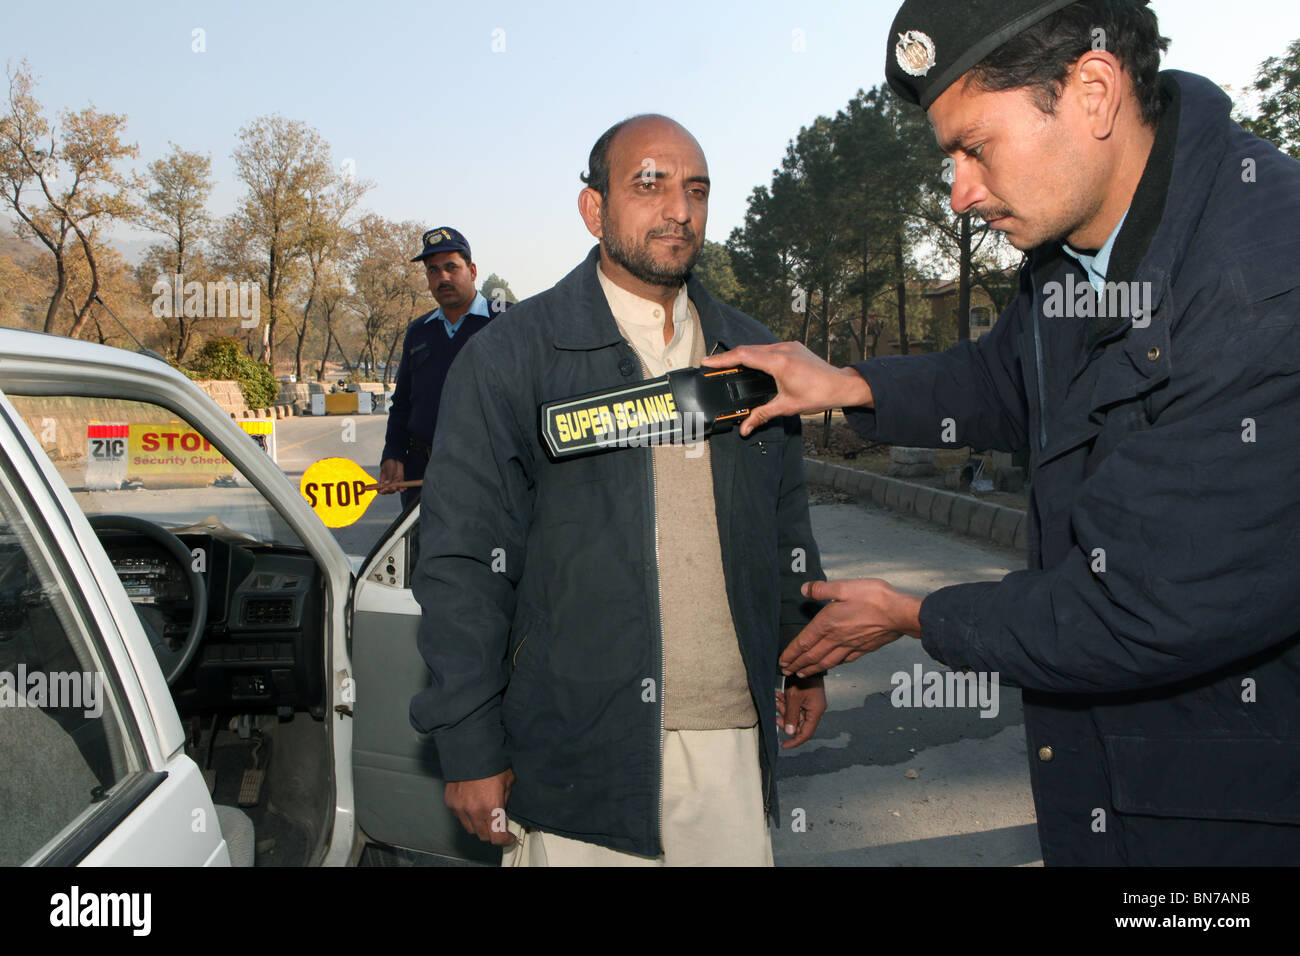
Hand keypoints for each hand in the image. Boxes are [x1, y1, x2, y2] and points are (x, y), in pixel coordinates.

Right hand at [377, 458, 403, 494]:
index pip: (381, 489)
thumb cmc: (389, 463)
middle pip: (389, 490)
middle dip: (391, 490)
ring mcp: (394, 482)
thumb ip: (388, 476)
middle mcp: (388, 483)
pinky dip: (403, 488)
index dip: (382, 490)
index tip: (385, 489)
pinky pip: (401, 486)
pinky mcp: (400, 481)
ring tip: (400, 488)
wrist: (395, 459)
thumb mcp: (388, 469)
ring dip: (397, 489)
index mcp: (383, 481)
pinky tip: (404, 488)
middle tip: (393, 488)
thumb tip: (386, 483)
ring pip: (395, 489)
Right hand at [444, 769, 516, 845]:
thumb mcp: (507, 780)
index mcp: (491, 807)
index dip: (505, 840)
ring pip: (470, 829)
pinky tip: (473, 805)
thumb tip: (504, 809)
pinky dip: (467, 816)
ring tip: (485, 814)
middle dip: (493, 833)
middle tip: (499, 825)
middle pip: (484, 836)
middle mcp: (474, 811)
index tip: (509, 838)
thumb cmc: (490, 762)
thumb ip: (506, 798)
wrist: (468, 750)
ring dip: (479, 826)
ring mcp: (460, 808)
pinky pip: (460, 818)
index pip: (497, 837)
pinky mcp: (450, 803)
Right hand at [700, 342, 872, 436]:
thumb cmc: (819, 394)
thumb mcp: (788, 407)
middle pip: (748, 350)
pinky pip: (769, 348)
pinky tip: (751, 364)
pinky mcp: (793, 347)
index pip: (744, 356)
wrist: (842, 385)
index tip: (707, 362)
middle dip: (728, 358)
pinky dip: (756, 355)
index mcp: (779, 362)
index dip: (723, 359)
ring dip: (743, 355)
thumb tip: (745, 428)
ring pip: (758, 347)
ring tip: (728, 365)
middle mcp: (783, 349)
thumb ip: (762, 415)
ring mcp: (788, 346)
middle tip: (712, 365)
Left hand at [776, 674, 826, 748]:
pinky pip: (795, 706)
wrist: (805, 661)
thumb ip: (791, 716)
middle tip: (775, 717)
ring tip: (777, 700)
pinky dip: (786, 703)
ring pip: (795, 714)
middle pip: (799, 724)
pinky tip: (779, 695)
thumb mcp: (794, 698)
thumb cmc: (802, 679)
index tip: (784, 746)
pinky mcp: (806, 698)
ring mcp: (810, 704)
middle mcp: (814, 710)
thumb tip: (790, 733)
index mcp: (815, 712)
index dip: (795, 741)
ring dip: (784, 710)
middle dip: (786, 721)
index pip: (806, 733)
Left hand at [780, 578, 923, 677]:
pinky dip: (832, 665)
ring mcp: (850, 646)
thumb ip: (822, 589)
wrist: (900, 614)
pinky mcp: (863, 649)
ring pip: (826, 662)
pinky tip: (831, 666)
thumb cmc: (874, 598)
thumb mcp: (844, 587)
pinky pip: (843, 661)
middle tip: (786, 672)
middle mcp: (836, 638)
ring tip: (802, 674)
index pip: (803, 642)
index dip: (791, 653)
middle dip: (797, 665)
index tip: (782, 661)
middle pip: (811, 656)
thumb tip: (804, 589)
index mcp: (828, 623)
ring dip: (811, 669)